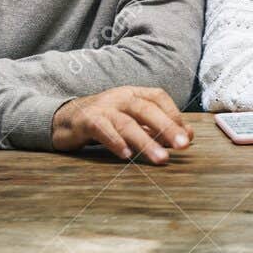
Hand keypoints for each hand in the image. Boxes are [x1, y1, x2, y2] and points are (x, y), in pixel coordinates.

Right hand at [50, 87, 190, 163]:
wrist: (64, 119)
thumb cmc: (105, 120)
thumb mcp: (132, 120)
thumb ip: (156, 127)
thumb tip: (188, 136)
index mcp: (134, 93)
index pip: (158, 97)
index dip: (175, 115)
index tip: (188, 136)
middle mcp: (120, 97)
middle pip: (147, 110)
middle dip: (167, 127)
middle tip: (183, 146)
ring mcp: (102, 108)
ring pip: (127, 123)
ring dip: (145, 142)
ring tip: (161, 159)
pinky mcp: (85, 121)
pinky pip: (102, 129)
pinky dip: (115, 142)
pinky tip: (126, 155)